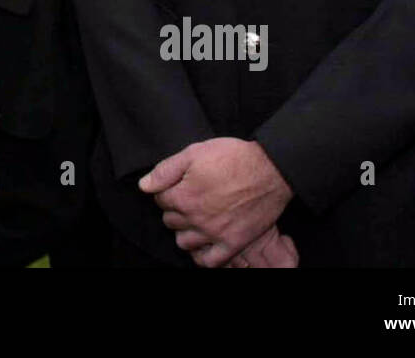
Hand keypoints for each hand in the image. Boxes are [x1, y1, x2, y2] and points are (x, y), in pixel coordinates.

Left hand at [140, 138, 292, 267]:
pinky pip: (208, 261)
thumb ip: (166, 170)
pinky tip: (204, 243)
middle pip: (170, 221)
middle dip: (175, 210)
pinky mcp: (233, 243)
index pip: (159, 200)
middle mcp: (196, 219)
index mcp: (183, 196)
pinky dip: (202, 255)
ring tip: (194, 220)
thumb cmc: (232, 157)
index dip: (166, 190)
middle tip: (188, 199)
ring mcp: (214, 234)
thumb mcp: (194, 152)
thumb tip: (144, 185)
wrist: (270, 169)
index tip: (177, 185)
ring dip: (185, 232)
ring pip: (184, 242)